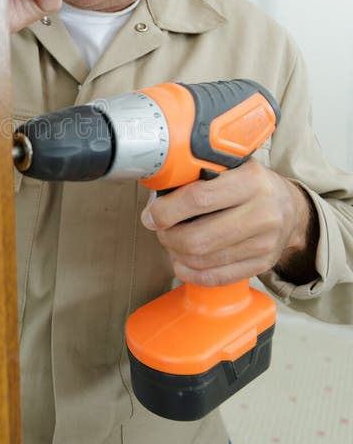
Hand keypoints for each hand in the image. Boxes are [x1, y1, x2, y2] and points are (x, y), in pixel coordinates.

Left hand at [140, 159, 311, 285]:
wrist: (291, 208)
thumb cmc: (253, 185)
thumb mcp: (234, 166)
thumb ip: (202, 172)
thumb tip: (159, 187)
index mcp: (252, 181)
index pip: (198, 199)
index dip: (166, 210)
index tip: (152, 213)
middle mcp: (262, 213)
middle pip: (197, 238)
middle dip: (167, 236)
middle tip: (159, 228)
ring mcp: (264, 244)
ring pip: (202, 260)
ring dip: (175, 253)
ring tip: (171, 241)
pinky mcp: (262, 265)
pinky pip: (215, 277)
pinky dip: (190, 272)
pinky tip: (181, 261)